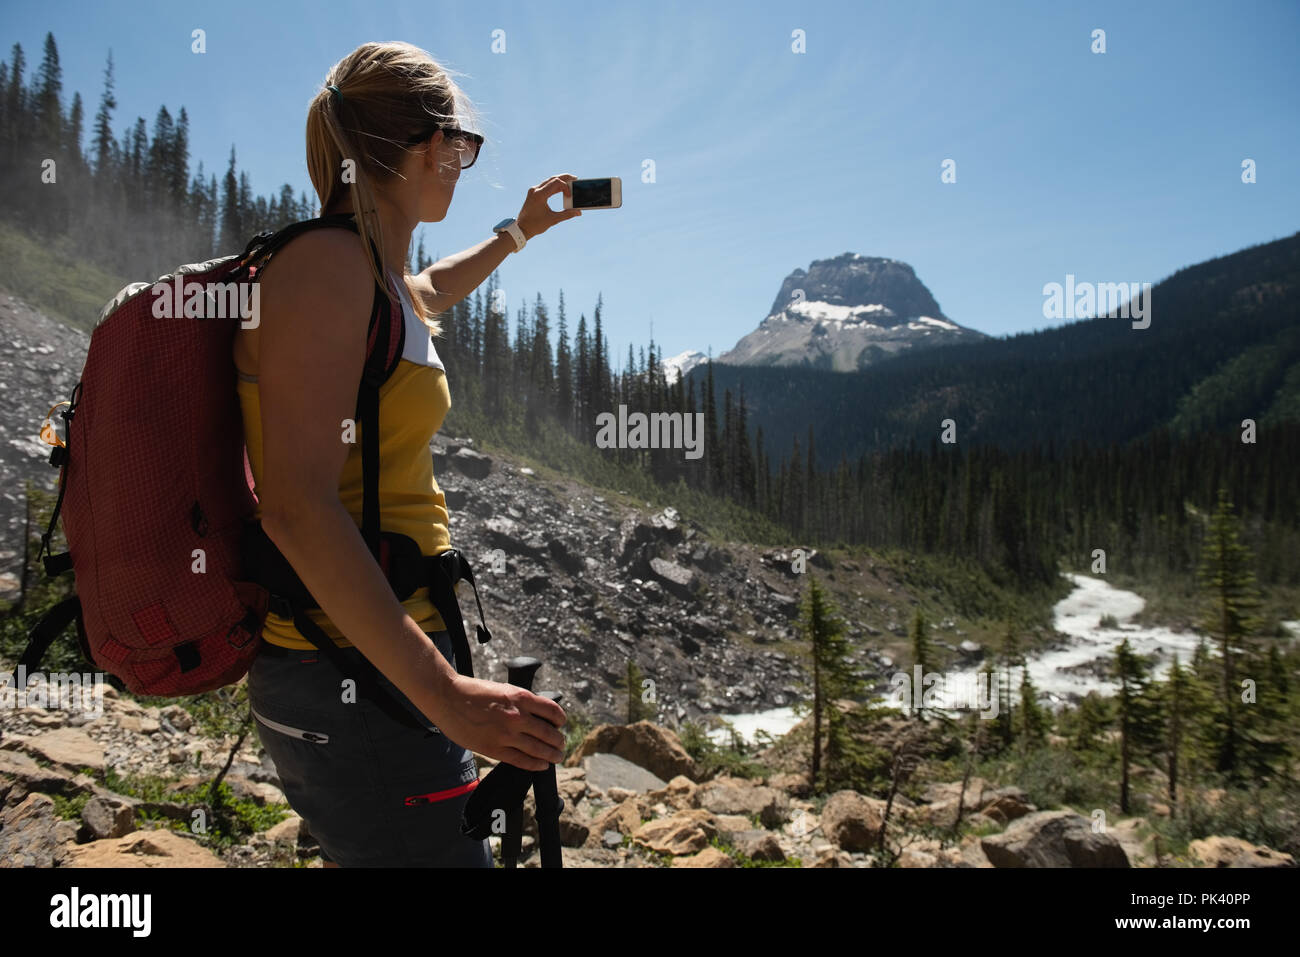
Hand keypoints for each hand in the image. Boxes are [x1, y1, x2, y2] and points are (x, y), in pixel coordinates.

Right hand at [433, 674, 567, 770]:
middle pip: (549, 733)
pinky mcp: (494, 748)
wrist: (448, 697)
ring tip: (556, 757)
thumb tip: (536, 717)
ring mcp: (506, 734)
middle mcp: (517, 716)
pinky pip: (521, 760)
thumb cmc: (474, 692)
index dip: (560, 721)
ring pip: (538, 749)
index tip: (560, 725)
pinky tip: (541, 765)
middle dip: (558, 742)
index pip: (553, 711)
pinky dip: (535, 764)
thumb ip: (520, 703)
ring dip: (551, 755)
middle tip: (561, 745)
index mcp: (521, 697)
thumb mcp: (504, 689)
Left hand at [515, 174, 582, 240]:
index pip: (556, 183)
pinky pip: (545, 186)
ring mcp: (534, 191)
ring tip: (569, 183)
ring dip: (559, 181)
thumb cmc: (536, 225)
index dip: (566, 187)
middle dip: (565, 178)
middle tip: (575, 179)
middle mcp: (536, 190)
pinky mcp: (533, 193)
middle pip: (553, 178)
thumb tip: (578, 212)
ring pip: (549, 181)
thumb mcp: (553, 220)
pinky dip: (554, 186)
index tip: (570, 196)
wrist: (521, 228)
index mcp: (539, 195)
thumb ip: (567, 215)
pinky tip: (561, 189)